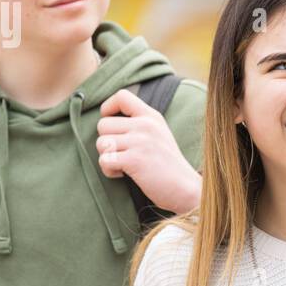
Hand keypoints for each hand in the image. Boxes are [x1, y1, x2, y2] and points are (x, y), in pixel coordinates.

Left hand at [97, 88, 201, 214]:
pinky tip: (123, 174)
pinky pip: (104, 160)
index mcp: (151, 116)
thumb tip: (106, 120)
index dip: (108, 108)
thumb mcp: (159, 134)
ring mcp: (140, 142)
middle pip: (103, 124)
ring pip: (101, 143)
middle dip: (107, 142)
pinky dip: (109, 171)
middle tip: (122, 154)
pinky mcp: (134, 160)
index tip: (112, 124)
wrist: (185, 188)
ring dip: (107, 158)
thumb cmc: (168, 165)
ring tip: (123, 165)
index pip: (122, 96)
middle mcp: (145, 125)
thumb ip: (139, 123)